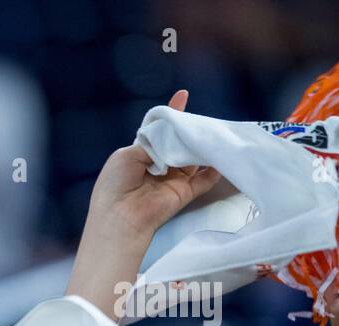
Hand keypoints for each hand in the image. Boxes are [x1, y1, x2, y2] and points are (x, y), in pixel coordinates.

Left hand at [86, 90, 222, 237]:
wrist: (120, 217)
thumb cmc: (115, 185)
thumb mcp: (128, 154)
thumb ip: (153, 142)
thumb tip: (172, 139)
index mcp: (140, 155)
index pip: (159, 131)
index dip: (171, 114)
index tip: (183, 95)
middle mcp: (158, 166)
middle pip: (179, 142)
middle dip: (189, 129)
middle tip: (201, 118)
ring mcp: (172, 179)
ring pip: (194, 157)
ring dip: (202, 145)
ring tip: (213, 130)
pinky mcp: (185, 192)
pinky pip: (205, 179)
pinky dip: (215, 167)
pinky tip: (223, 153)